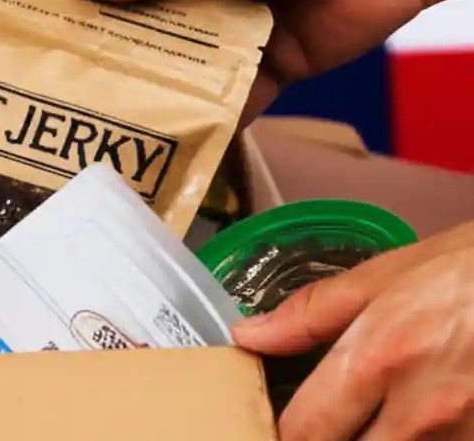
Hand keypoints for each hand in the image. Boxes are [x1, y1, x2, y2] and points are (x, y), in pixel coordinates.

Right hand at [65, 0, 473, 120]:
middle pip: (150, 18)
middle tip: (67, 85)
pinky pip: (234, 93)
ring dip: (159, 84)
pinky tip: (176, 139)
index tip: (46, 26)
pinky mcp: (277, 59)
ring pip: (187, 60)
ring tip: (108, 119)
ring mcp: (244, 17)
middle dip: (117, 48)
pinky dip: (212, 115)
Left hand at [233, 223, 473, 439]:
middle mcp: (420, 412)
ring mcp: (465, 433)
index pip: (303, 431)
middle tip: (331, 420)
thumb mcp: (389, 275)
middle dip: (329, 440)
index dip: (280, 436)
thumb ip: (313, 314)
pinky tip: (422, 423)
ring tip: (380, 419)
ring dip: (385, 440)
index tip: (274, 427)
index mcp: (378, 360)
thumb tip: (249, 336)